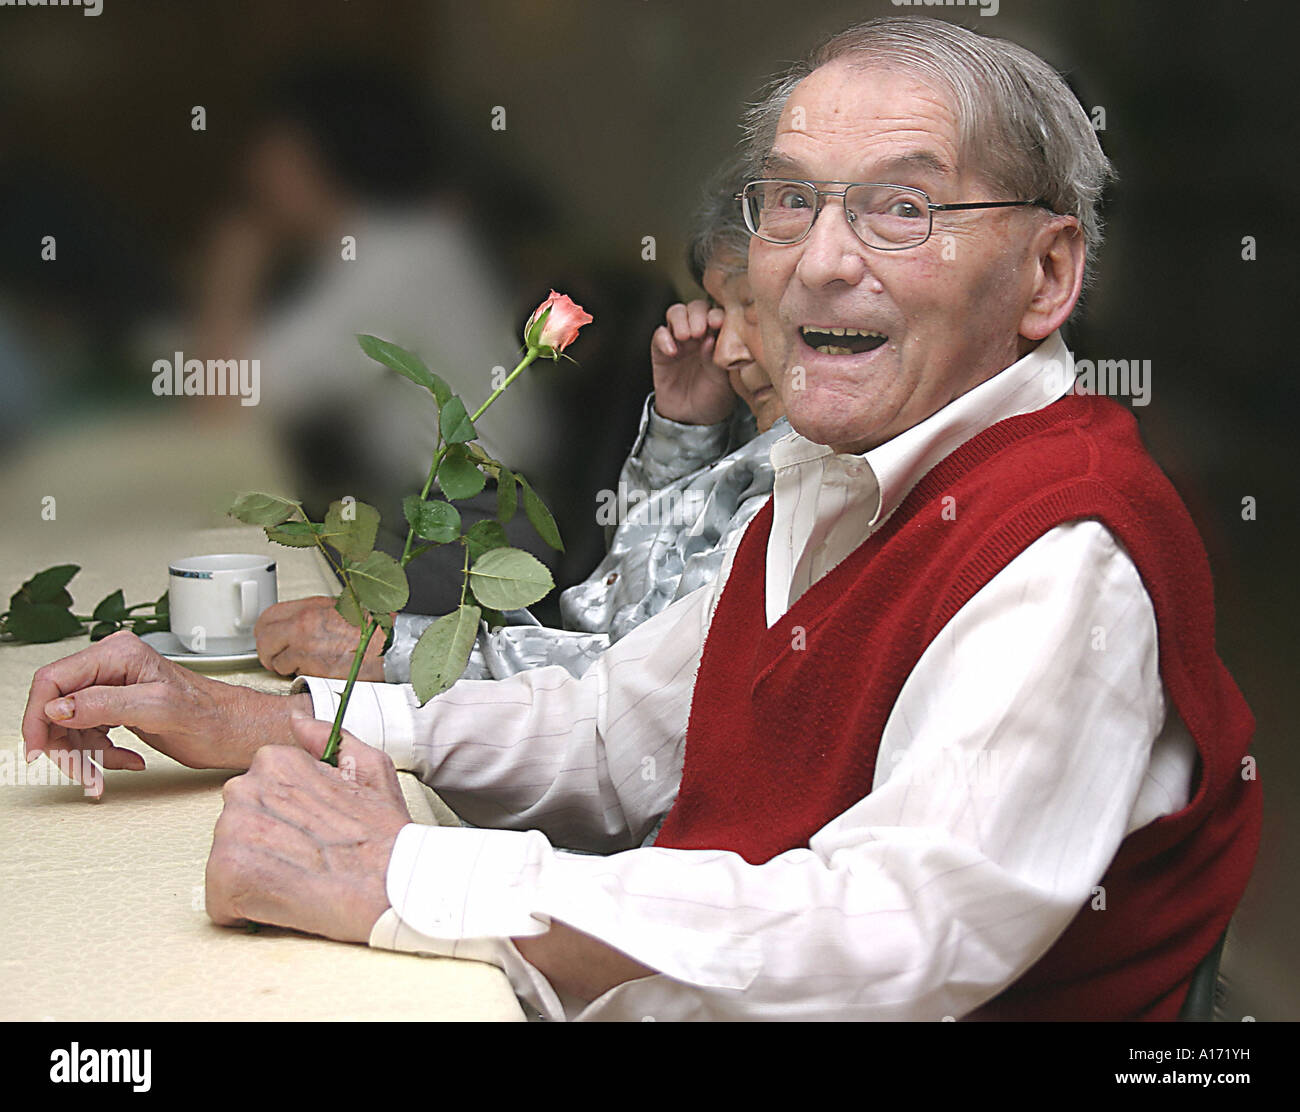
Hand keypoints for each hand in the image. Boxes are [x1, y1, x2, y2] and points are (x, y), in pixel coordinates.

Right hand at [21, 630, 313, 796]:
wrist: (236, 730)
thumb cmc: (212, 717)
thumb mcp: (158, 710)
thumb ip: (105, 704)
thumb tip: (57, 707)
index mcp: (118, 654)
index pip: (52, 680)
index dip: (39, 717)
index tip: (40, 751)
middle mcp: (112, 665)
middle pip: (56, 705)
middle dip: (63, 744)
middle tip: (82, 772)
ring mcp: (114, 687)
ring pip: (70, 725)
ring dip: (83, 756)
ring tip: (105, 774)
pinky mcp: (119, 708)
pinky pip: (89, 734)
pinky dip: (99, 755)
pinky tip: (127, 761)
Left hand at [205, 720, 411, 943]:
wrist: (394, 886)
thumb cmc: (384, 838)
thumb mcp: (371, 770)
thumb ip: (330, 738)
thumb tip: (298, 722)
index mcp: (275, 763)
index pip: (254, 797)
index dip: (284, 825)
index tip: (308, 837)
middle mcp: (245, 789)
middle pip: (236, 829)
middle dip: (264, 850)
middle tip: (306, 861)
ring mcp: (232, 830)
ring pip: (226, 863)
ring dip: (257, 879)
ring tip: (299, 880)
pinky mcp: (226, 872)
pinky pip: (220, 901)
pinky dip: (247, 912)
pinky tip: (283, 901)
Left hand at [256, 596, 386, 680]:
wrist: (391, 646)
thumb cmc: (374, 629)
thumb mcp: (340, 609)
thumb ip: (314, 615)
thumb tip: (297, 624)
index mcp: (310, 607)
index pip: (268, 616)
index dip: (265, 631)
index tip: (269, 638)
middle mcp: (303, 624)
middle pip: (264, 639)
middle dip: (267, 651)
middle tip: (274, 656)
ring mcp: (306, 647)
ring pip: (276, 661)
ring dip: (285, 666)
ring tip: (300, 665)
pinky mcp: (314, 669)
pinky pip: (295, 675)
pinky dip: (301, 676)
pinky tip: (315, 671)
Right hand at [649, 300, 734, 425]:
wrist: (693, 419)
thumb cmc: (714, 398)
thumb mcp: (723, 380)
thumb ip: (717, 357)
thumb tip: (710, 336)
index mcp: (719, 336)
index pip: (717, 313)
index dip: (716, 314)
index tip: (718, 323)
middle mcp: (700, 333)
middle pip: (696, 307)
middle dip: (697, 314)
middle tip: (699, 331)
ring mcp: (680, 340)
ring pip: (676, 313)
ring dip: (680, 320)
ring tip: (685, 337)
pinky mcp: (661, 351)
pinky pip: (659, 334)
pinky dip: (664, 338)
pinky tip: (672, 352)